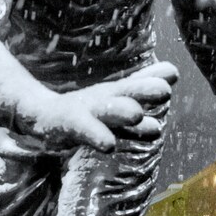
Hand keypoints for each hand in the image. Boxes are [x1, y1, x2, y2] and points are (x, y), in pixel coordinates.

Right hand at [31, 61, 178, 151]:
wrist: (41, 115)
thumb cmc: (87, 107)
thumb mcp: (115, 95)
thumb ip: (143, 84)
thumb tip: (174, 71)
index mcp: (115, 93)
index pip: (137, 85)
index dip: (154, 81)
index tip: (173, 74)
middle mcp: (103, 100)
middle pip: (124, 93)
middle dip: (143, 90)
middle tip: (164, 91)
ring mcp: (85, 112)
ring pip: (105, 111)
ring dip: (121, 111)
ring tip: (136, 113)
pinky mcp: (68, 125)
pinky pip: (83, 130)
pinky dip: (95, 135)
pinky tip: (109, 145)